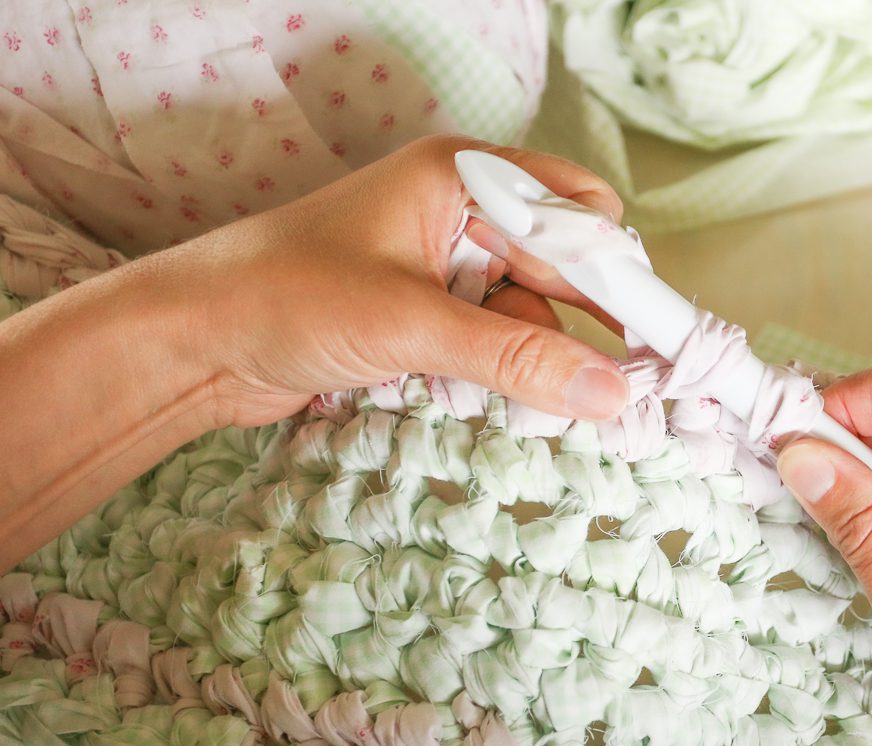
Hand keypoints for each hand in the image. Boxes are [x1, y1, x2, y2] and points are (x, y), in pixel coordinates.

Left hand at [180, 134, 630, 428]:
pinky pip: (493, 346)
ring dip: (541, 366)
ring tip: (561, 416)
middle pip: (560, 268)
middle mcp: (458, 214)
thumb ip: (517, 360)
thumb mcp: (412, 326)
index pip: (575, 212)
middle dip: (587, 328)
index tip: (657, 335)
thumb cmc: (286, 299)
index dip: (619, 270)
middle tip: (631, 391)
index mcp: (459, 178)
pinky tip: (507, 412)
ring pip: (529, 319)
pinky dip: (505, 381)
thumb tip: (613, 393)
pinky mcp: (423, 317)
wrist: (189, 343)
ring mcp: (440, 268)